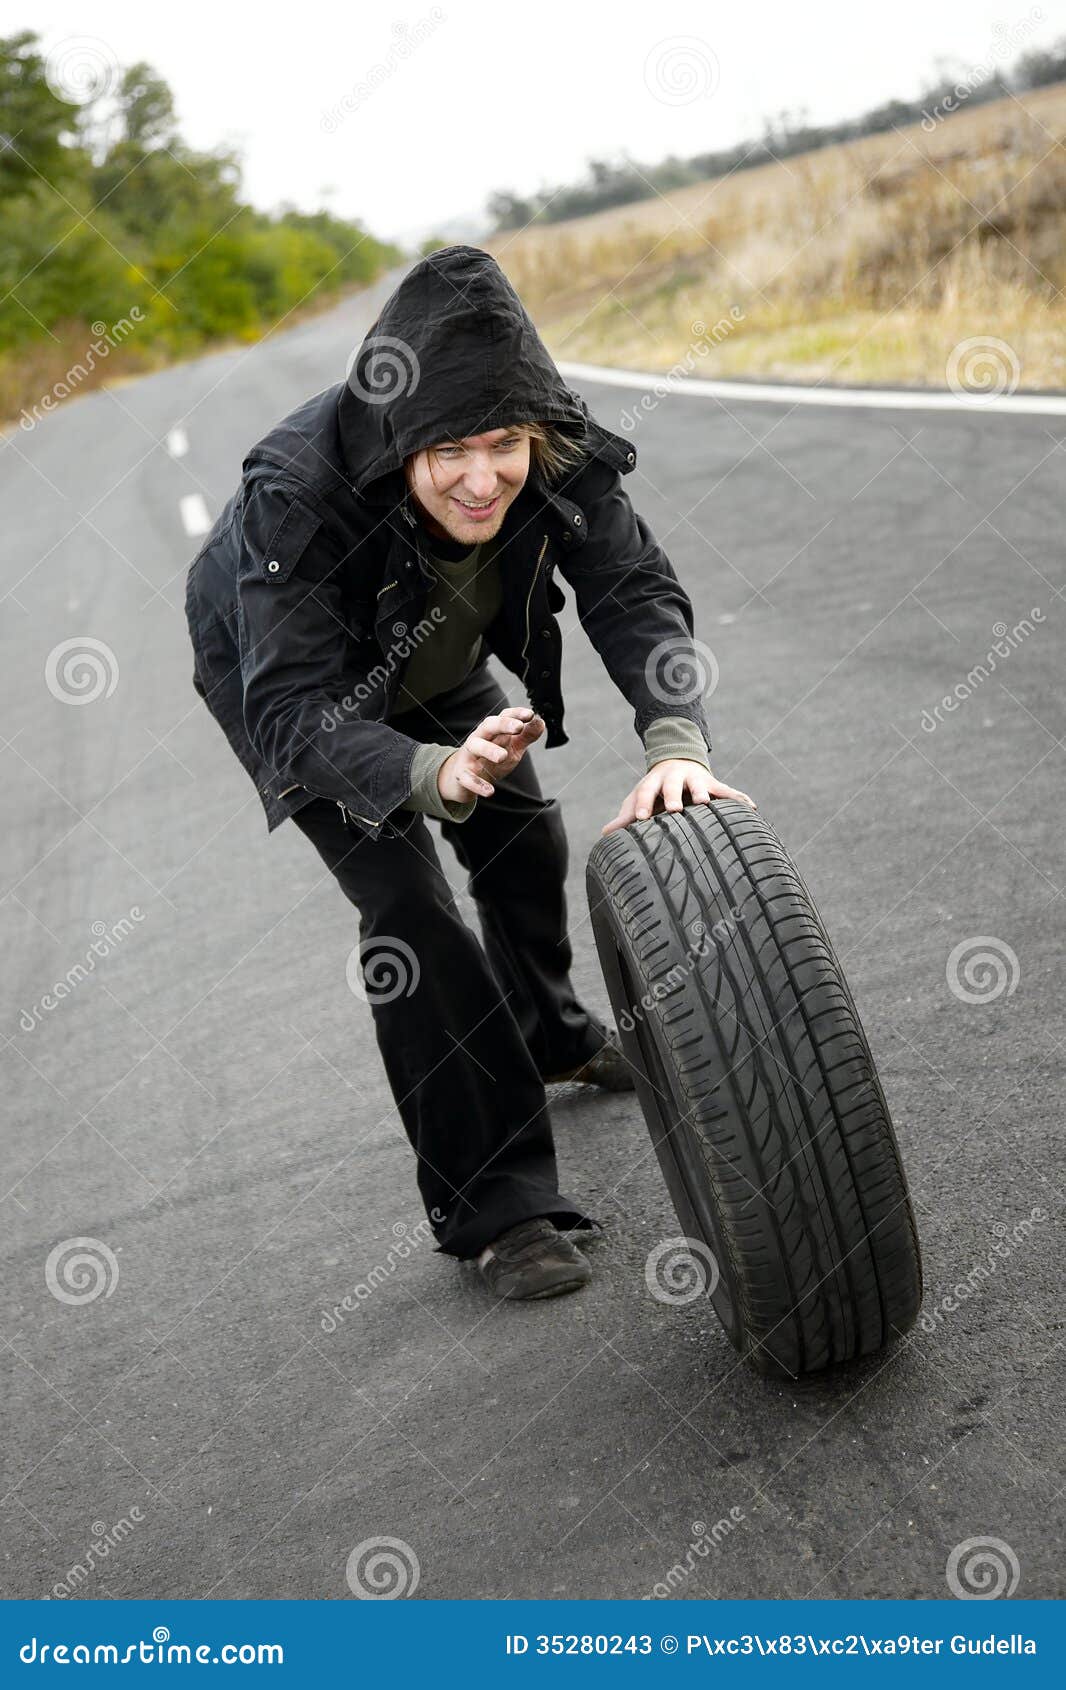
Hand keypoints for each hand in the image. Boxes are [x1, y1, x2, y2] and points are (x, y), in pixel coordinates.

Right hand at [438, 706, 544, 802]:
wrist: (462, 780)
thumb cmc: (490, 760)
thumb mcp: (512, 747)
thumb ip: (526, 736)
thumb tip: (540, 722)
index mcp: (493, 731)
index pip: (504, 716)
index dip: (516, 714)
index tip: (530, 714)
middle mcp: (479, 739)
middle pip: (489, 726)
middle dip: (503, 724)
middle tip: (518, 727)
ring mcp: (469, 756)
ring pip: (475, 747)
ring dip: (488, 750)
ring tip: (503, 756)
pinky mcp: (462, 774)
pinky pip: (468, 778)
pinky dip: (477, 785)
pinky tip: (490, 791)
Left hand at [601, 759, 756, 834]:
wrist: (677, 762)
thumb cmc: (655, 791)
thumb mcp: (640, 799)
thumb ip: (627, 816)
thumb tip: (605, 835)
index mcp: (654, 782)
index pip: (646, 792)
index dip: (643, 804)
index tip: (641, 819)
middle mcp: (675, 777)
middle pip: (673, 785)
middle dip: (674, 796)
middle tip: (674, 810)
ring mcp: (696, 779)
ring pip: (700, 784)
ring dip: (704, 793)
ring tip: (706, 804)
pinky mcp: (714, 784)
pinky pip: (728, 792)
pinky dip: (739, 799)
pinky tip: (750, 808)